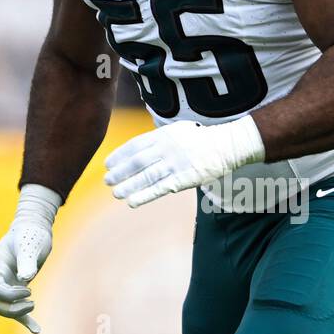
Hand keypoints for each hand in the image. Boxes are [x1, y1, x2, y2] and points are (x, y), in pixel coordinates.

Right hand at [0, 184, 61, 333]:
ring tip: (34, 312)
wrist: (35, 229)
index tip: (29, 291)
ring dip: (16, 315)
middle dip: (11, 308)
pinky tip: (37, 330)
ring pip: (2, 308)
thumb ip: (27, 260)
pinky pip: (16, 307)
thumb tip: (26, 278)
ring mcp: (6, 283)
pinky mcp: (17, 288)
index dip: (10, 295)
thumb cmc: (32, 233)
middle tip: (32, 303)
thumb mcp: (30, 244)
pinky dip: (25, 319)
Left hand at [104, 117, 264, 207]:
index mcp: (163, 135)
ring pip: (145, 176)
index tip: (107, 164)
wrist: (226, 146)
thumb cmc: (201, 139)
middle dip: (120, 172)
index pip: (135, 146)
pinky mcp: (183, 179)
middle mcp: (166, 148)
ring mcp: (175, 164)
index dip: (119, 156)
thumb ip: (158, 139)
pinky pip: (159, 189)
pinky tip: (132, 202)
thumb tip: (140, 148)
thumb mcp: (177, 131)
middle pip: (137, 162)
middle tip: (107, 180)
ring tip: (116, 193)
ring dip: (128, 185)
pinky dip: (144, 196)